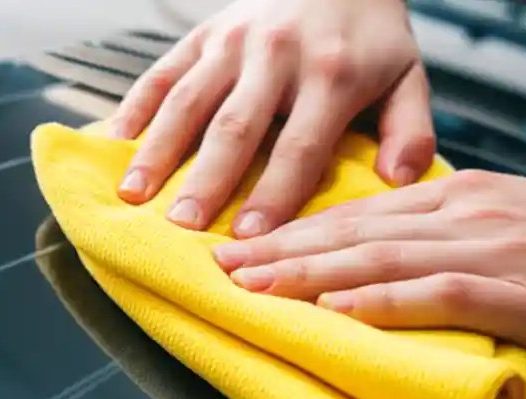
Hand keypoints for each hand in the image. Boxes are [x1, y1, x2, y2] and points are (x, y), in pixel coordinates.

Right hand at [111, 0, 432, 237]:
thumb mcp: (407, 77)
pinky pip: (162, 71)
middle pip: (235, 128)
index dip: (273, 195)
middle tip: (181, 228)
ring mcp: (232, 42)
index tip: (249, 238)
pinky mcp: (202, 34)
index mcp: (331, 75)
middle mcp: (276, 56)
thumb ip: (409, 131)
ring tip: (132, 197)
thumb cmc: (370, 41)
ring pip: (188, 101)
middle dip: (206, 181)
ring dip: (158, 151)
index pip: (299, 147)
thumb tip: (398, 182)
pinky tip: (115, 144)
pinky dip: (135, 107)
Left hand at [211, 171, 525, 371]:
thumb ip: (462, 248)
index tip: (244, 248)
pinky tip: (332, 308)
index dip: (295, 230)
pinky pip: (433, 293)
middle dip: (277, 249)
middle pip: (352, 228)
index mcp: (465, 199)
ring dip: (304, 273)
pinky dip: (376, 300)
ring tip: (247, 288)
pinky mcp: (521, 292)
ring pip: (376, 254)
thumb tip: (403, 274)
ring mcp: (492, 249)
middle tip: (216, 267)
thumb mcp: (523, 235)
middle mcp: (467, 213)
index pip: (361, 212)